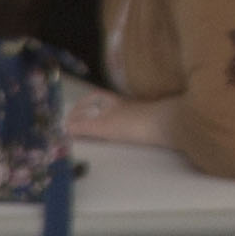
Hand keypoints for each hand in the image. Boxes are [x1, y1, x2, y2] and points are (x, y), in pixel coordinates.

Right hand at [65, 91, 185, 153]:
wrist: (170, 125)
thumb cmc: (134, 123)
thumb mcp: (104, 126)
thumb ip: (84, 127)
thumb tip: (65, 127)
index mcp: (112, 101)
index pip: (93, 97)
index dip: (81, 106)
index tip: (71, 118)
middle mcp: (125, 104)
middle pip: (106, 105)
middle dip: (93, 113)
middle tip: (83, 126)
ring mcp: (139, 113)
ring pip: (119, 114)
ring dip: (107, 121)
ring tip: (99, 134)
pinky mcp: (150, 123)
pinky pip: (130, 123)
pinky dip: (120, 128)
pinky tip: (122, 138)